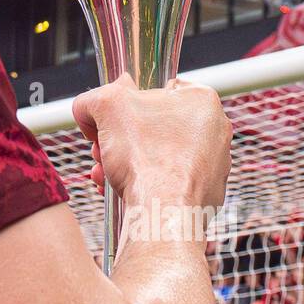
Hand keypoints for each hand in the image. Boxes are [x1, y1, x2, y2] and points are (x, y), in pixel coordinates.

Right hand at [72, 72, 231, 211]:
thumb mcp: (105, 106)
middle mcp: (214, 131)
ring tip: (108, 171)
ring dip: (126, 161)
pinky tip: (122, 188)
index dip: (125, 104)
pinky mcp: (205, 193)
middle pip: (154, 125)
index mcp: (201, 100)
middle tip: (104, 148)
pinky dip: (143, 183)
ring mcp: (213, 164)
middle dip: (121, 138)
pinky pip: (167, 181)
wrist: (162, 213)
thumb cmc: (146, 159)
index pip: (156, 90)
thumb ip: (92, 98)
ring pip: (158, 154)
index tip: (110, 121)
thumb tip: (89, 108)